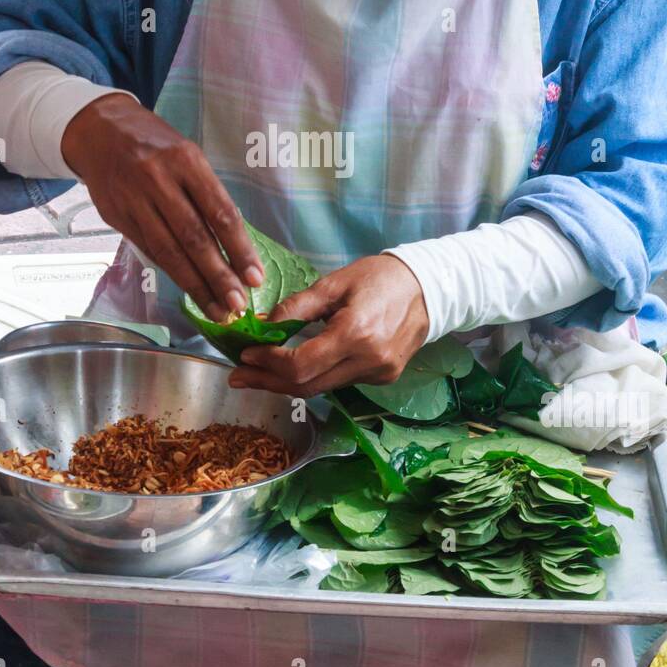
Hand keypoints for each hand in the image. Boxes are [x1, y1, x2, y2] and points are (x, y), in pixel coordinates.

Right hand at [62, 94, 262, 320]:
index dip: (239, 249)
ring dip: (196, 286)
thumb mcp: (188, 156)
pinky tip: (189, 290)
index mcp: (187, 161)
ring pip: (169, 252)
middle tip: (237, 305)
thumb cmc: (157, 145)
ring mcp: (134, 200)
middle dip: (218, 277)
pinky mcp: (116, 216)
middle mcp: (159, 181)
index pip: (220, 213)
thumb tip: (234, 246)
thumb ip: (207, 195)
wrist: (101, 130)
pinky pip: (149, 250)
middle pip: (194, 238)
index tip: (255, 277)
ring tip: (217, 310)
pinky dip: (171, 272)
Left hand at [227, 254, 429, 396]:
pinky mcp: (383, 379)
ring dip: (287, 383)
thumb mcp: (333, 284)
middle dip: (268, 382)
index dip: (268, 364)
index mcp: (355, 333)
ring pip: (321, 389)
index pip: (300, 365)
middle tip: (238, 376)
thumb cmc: (379, 277)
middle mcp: (368, 361)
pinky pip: (339, 383)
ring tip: (259, 372)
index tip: (245, 355)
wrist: (429, 288)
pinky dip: (314, 377)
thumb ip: (296, 308)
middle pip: (306, 387)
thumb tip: (262, 327)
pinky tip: (297, 367)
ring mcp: (378, 374)